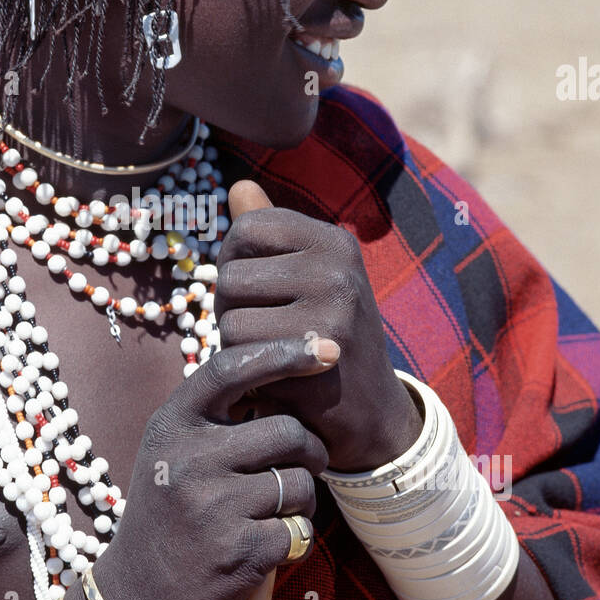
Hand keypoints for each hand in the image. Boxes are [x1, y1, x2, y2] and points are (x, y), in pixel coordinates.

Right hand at [88, 335, 334, 599]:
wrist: (136, 598)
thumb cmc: (166, 513)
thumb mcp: (170, 451)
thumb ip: (214, 414)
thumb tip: (283, 369)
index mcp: (171, 424)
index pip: (232, 369)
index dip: (285, 353)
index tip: (327, 348)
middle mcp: (188, 458)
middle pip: (289, 431)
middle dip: (309, 451)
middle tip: (297, 468)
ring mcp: (213, 505)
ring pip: (300, 482)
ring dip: (301, 500)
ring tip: (271, 513)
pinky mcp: (239, 551)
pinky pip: (299, 529)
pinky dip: (293, 539)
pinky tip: (261, 547)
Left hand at [214, 180, 422, 472]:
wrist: (369, 412)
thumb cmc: (326, 337)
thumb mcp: (308, 278)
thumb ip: (271, 233)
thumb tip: (237, 187)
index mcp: (333, 241)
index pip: (246, 228)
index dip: (234, 262)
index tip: (257, 292)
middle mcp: (338, 267)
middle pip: (230, 276)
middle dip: (232, 310)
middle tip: (266, 333)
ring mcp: (334, 310)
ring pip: (230, 318)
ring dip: (237, 345)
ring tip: (273, 354)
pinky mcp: (319, 355)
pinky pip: (242, 353)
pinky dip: (247, 371)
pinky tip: (276, 378)